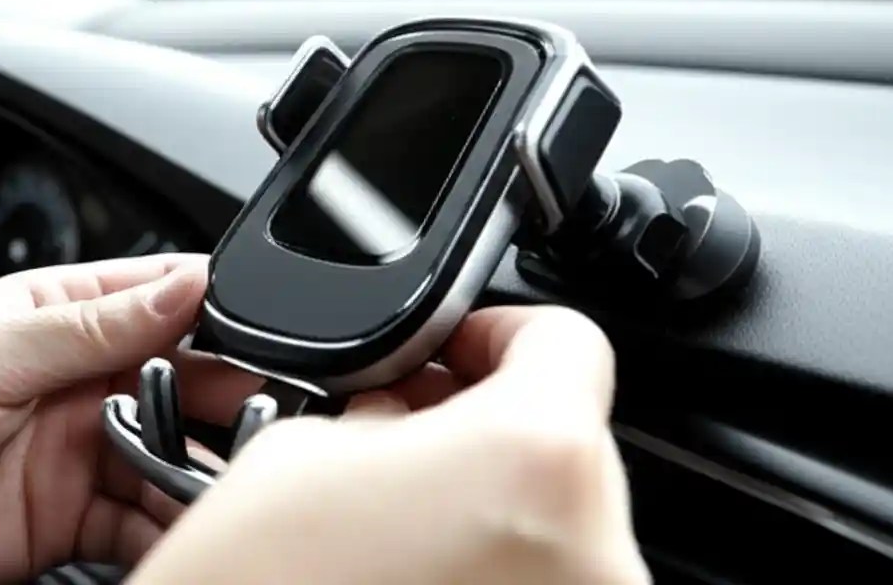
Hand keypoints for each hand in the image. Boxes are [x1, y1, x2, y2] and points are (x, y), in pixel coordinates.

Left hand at [0, 253, 258, 583]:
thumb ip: (91, 328)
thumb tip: (183, 284)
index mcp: (55, 318)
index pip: (158, 299)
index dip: (214, 312)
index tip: (263, 333)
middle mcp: (76, 383)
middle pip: (183, 382)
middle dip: (228, 396)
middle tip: (261, 416)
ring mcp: (76, 454)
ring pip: (173, 456)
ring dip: (204, 469)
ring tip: (227, 483)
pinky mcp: (67, 522)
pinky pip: (139, 523)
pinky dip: (169, 528)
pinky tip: (184, 528)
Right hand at [131, 306, 649, 584]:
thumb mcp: (298, 452)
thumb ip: (381, 404)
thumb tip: (412, 400)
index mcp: (535, 462)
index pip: (566, 340)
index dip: (493, 333)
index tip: (450, 351)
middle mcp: (594, 551)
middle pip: (560, 434)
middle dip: (477, 423)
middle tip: (402, 433)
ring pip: (552, 518)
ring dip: (481, 499)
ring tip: (391, 516)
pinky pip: (542, 579)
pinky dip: (486, 561)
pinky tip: (408, 566)